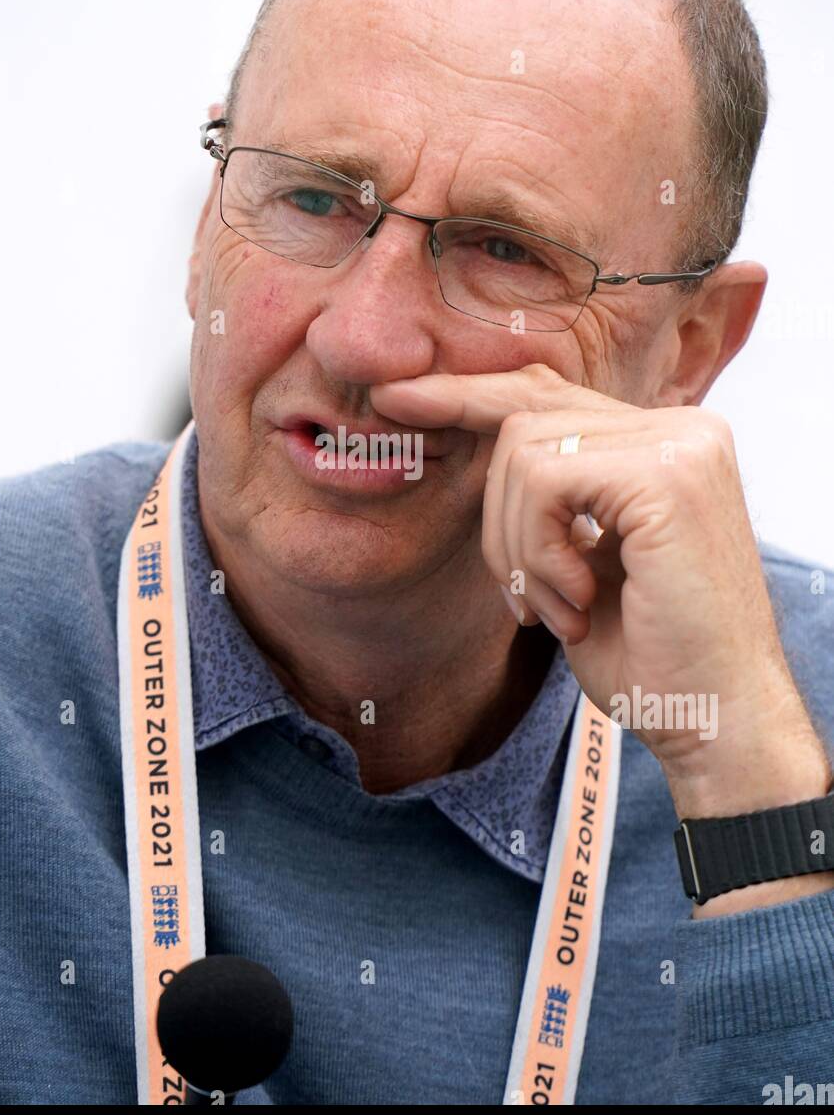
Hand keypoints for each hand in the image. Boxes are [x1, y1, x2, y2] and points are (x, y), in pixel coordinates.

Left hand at [371, 364, 830, 826]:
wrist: (718, 720)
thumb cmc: (651, 655)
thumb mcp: (583, 558)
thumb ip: (551, 495)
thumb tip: (474, 436)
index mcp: (667, 440)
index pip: (548, 395)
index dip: (466, 395)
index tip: (396, 399)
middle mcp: (684, 427)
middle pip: (525, 417)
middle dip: (496, 517)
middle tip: (523, 599)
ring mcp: (680, 444)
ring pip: (524, 452)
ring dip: (519, 549)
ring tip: (560, 611)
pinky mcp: (667, 474)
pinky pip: (546, 482)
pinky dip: (539, 553)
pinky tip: (577, 605)